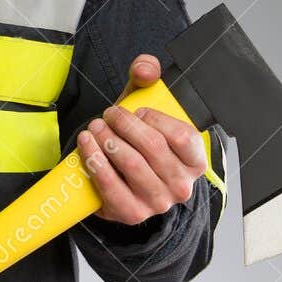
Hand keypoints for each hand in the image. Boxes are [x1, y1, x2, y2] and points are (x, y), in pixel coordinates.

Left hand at [77, 53, 207, 225]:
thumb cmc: (140, 143)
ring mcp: (158, 203)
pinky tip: (86, 146)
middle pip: (153, 147)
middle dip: (124, 125)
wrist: (123, 181)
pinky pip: (110, 185)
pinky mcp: (132, 213)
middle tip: (108, 115)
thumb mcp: (148, 109)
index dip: (155, 118)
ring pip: (131, 165)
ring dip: (106, 141)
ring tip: (94, 128)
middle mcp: (181, 185)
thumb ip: (149, 79)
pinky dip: (94, 161)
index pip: (182, 136)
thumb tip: (145, 67)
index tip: (136, 110)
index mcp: (195, 160)